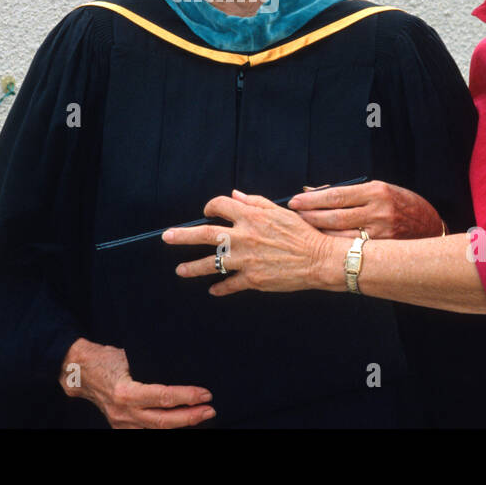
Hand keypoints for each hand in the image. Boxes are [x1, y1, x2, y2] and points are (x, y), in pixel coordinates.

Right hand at [58, 337, 214, 428]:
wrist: (79, 372)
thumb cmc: (104, 358)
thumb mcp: (127, 356)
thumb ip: (150, 365)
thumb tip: (178, 362)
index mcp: (125, 392)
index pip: (163, 398)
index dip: (186, 397)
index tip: (204, 394)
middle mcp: (124, 411)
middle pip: (164, 421)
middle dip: (190, 416)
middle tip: (210, 409)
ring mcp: (121, 422)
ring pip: (157, 430)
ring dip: (181, 423)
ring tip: (200, 416)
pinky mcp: (121, 426)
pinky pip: (147, 430)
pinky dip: (165, 428)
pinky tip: (180, 422)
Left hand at [164, 190, 341, 296]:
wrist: (319, 259)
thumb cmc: (302, 233)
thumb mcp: (279, 211)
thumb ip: (254, 202)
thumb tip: (235, 195)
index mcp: (250, 216)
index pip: (220, 205)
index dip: (210, 207)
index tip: (207, 212)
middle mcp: (244, 237)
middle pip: (205, 235)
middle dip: (182, 236)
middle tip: (167, 237)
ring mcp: (246, 260)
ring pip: (211, 264)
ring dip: (192, 267)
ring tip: (180, 270)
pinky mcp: (252, 279)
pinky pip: (230, 285)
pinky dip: (220, 288)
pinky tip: (213, 290)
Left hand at [286, 180, 445, 238]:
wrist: (430, 226)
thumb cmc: (399, 203)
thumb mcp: (377, 189)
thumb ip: (349, 192)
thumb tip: (314, 192)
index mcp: (375, 191)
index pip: (336, 195)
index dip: (312, 200)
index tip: (294, 200)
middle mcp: (378, 212)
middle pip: (334, 216)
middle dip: (309, 216)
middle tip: (292, 216)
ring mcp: (380, 233)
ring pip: (339, 236)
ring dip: (317, 233)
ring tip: (301, 231)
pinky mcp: (381, 250)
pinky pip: (351, 249)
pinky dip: (332, 246)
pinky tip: (320, 245)